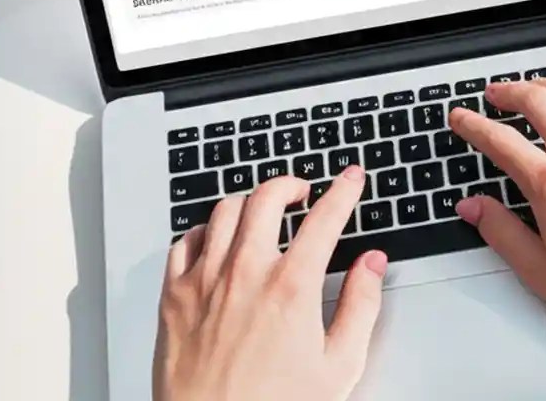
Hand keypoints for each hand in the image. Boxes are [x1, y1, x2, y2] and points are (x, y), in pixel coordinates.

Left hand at [155, 166, 386, 400]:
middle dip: (291, 184)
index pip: (325, 218)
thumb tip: (372, 266)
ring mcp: (204, 282)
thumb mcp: (339, 365)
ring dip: (249, 201)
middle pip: (267, 198)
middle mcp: (246, 273)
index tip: (350, 179)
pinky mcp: (173, 297)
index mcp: (291, 287)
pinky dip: (204, 229)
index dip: (343, 191)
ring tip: (263, 209)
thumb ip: (361, 306)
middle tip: (303, 191)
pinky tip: (216, 238)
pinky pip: (184, 241)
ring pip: (224, 211)